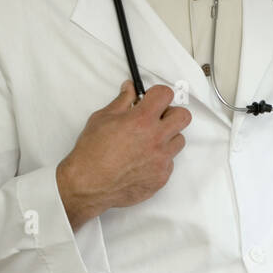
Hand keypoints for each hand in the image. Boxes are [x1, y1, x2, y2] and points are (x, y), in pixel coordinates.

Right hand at [57, 81, 191, 229]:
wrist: (88, 185)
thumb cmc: (91, 152)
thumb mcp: (102, 118)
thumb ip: (122, 101)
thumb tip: (130, 88)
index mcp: (142, 119)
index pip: (166, 94)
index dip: (158, 94)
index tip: (152, 99)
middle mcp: (156, 138)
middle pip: (183, 116)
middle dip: (170, 114)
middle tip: (156, 119)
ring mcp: (161, 159)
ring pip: (179, 140)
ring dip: (167, 137)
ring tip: (148, 142)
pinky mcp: (162, 177)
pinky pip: (170, 162)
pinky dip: (160, 158)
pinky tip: (142, 160)